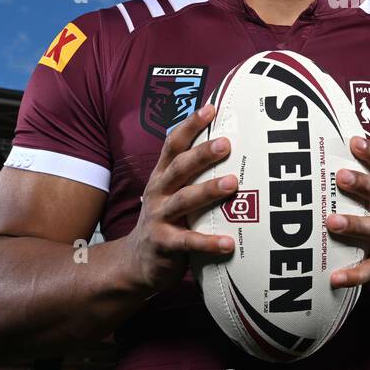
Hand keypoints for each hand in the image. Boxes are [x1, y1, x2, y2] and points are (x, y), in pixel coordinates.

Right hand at [120, 101, 237, 296]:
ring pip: (184, 200)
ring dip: (208, 190)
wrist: (136, 261)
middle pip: (180, 167)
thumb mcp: (173, 192)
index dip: (190, 125)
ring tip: (232, 184)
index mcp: (162, 175)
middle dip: (202, 154)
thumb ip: (193, 173)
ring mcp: (159, 217)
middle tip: (226, 143)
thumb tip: (230, 145)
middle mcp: (158, 192)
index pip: (173, 144)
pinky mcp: (164, 244)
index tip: (211, 108)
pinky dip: (208, 242)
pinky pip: (188, 241)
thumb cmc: (167, 219)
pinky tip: (229, 243)